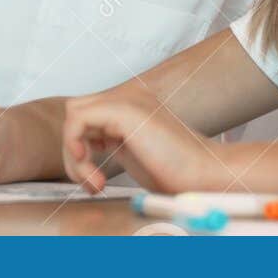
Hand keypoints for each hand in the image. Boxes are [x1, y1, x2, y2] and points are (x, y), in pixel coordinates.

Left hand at [60, 92, 221, 194]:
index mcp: (132, 104)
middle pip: (75, 112)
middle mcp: (129, 95)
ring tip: (95, 181)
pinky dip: (75, 147)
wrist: (204, 175)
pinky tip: (91, 170)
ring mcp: (127, 100)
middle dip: (73, 151)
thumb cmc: (176, 173)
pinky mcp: (124, 110)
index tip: (93, 178)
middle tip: (91, 181)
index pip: (86, 114)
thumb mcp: (134, 154)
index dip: (80, 146)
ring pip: (73, 115)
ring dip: (74, 155)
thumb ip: (110, 142)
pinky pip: (77, 119)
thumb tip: (80, 148)